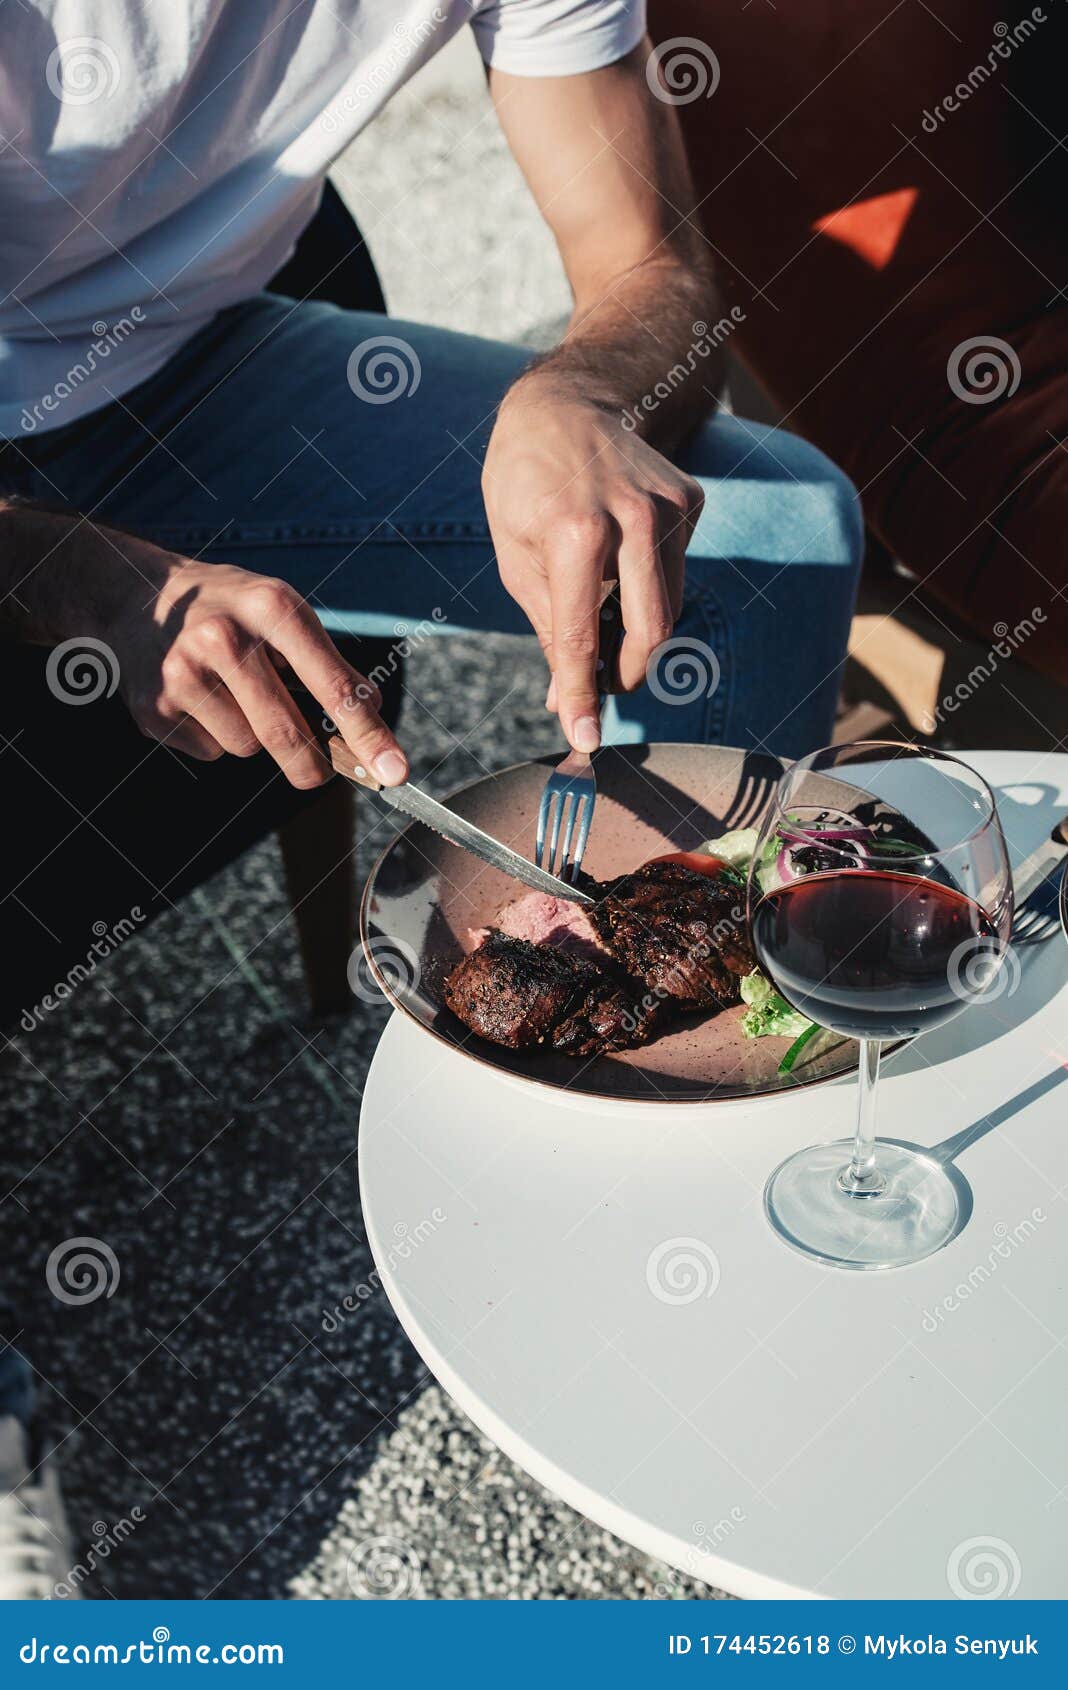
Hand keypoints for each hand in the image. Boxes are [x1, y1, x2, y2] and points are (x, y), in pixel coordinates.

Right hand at [101, 546, 408, 788]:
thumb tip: (371, 711)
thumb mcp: (284, 613)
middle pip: (286, 735)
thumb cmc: (232, 609)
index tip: (395, 773)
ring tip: (233, 695)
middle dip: (311, 766)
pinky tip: (199, 700)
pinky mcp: (153, 706)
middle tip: (318, 774)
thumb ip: (330, 664)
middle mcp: (224, 636)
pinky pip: (210, 750)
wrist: (136, 597)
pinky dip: (214, 736)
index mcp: (271, 608)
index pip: (331, 685)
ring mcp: (182, 672)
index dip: (367, 735)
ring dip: (253, 738)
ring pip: (247, 748)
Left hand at [482, 380, 702, 751]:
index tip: (583, 737)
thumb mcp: (514, 556)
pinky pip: (674, 572)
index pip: (582, 635)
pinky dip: (646, 587)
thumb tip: (566, 698)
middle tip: (598, 686)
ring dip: (633, 632)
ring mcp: (670, 507)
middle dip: (623, 673)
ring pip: (667, 608)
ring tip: (597, 613)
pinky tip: (617, 558)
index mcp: (576, 533)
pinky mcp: (691, 501)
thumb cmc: (526, 482)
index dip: (581, 694)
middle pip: (649, 633)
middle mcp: (633, 518)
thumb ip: (548, 628)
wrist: (565, 403)